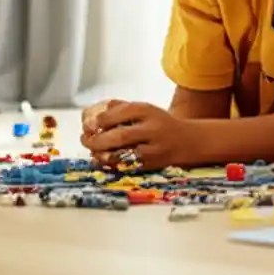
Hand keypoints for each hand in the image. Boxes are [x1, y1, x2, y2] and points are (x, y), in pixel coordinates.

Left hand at [80, 101, 198, 169]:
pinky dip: (111, 163)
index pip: (120, 113)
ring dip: (102, 153)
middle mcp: (152, 129)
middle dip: (97, 139)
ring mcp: (153, 149)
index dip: (100, 120)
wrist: (188, 141)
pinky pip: (126, 165)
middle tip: (85, 139)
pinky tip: (103, 159)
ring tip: (92, 150)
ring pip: (122, 154)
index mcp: (148, 111)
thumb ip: (122, 109)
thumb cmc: (160, 124)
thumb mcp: (146, 110)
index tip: (90, 123)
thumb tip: (94, 114)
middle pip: (120, 136)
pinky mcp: (152, 164)